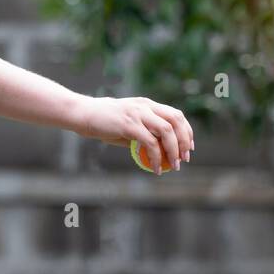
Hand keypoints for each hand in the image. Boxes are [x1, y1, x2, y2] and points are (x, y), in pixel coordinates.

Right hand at [71, 94, 193, 172]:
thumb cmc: (104, 122)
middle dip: (184, 141)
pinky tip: (155, 169)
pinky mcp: (129, 124)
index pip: (175, 115)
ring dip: (174, 150)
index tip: (189, 147)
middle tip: (185, 159)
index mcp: (147, 104)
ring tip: (174, 165)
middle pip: (176, 121)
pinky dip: (156, 158)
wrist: (83, 114)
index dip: (187, 131)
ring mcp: (137, 114)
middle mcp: (145, 106)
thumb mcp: (129, 126)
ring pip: (166, 131)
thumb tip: (158, 151)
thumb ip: (144, 134)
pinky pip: (150, 143)